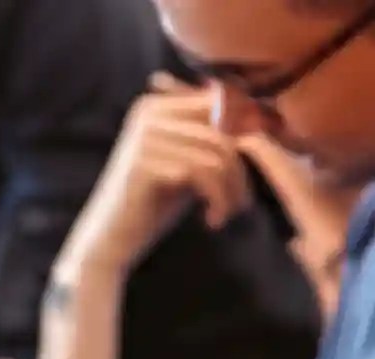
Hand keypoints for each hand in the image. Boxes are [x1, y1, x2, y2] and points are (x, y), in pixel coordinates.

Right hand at [66, 75, 250, 272]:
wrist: (112, 238)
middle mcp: (147, 114)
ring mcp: (144, 137)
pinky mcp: (145, 163)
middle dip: (240, 170)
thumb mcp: (186, 161)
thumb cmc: (154, 202)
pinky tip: (211, 221)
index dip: (246, 134)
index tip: (245, 173)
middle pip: (223, 130)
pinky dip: (218, 201)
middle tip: (240, 203)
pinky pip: (204, 174)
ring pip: (218, 154)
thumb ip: (212, 136)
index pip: (219, 103)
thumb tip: (263, 114)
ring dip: (233, 190)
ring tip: (226, 214)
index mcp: (155, 106)